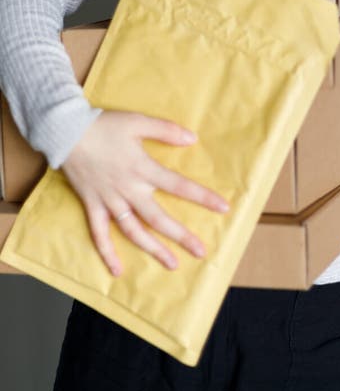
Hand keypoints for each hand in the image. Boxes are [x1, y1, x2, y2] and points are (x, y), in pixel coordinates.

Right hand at [62, 109, 229, 276]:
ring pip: (134, 231)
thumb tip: (193, 138)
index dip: (202, 197)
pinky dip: (107, 253)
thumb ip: (166, 130)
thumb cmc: (104, 125)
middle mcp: (128, 190)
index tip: (223, 208)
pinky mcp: (92, 205)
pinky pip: (99, 233)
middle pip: (159, 218)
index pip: (178, 186)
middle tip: (201, 252)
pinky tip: (118, 270)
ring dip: (153, 249)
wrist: (66, 131)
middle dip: (181, 236)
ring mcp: (109, 200)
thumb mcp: (138, 121)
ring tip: (172, 264)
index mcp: (143, 168)